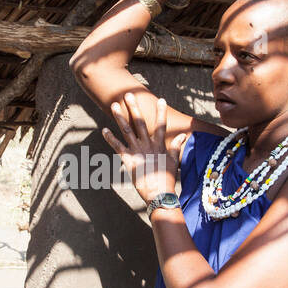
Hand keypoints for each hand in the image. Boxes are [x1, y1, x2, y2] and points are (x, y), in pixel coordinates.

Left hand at [101, 94, 186, 208]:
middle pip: (139, 122)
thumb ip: (176, 147)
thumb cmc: (166, 179)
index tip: (161, 100)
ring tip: (114, 105)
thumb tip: (183, 136)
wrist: (158, 193)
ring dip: (120, 117)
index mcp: (159, 145)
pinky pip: (118, 146)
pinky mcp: (128, 160)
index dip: (161, 112)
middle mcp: (147, 145)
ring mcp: (137, 152)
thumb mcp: (174, 161)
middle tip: (128, 94)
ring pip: (127, 130)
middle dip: (134, 107)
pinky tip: (104, 129)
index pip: (161, 125)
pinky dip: (111, 138)